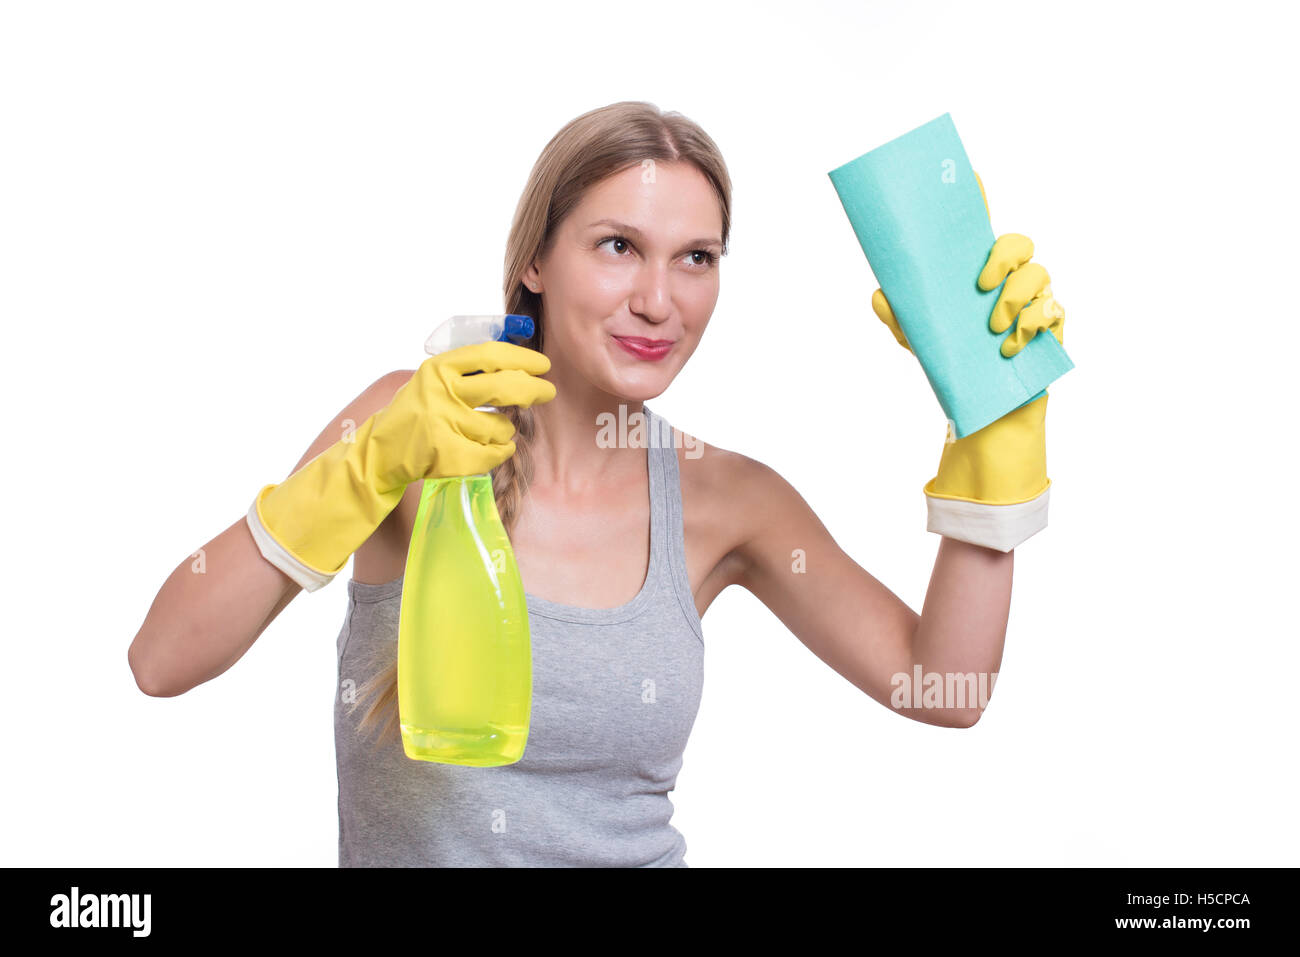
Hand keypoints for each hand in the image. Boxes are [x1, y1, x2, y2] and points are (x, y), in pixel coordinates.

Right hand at [247, 340, 554, 588]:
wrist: (378, 455)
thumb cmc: (414, 416)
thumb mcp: (433, 382)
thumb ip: (466, 371)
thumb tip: (518, 361)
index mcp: (438, 369)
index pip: (490, 356)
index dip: (522, 359)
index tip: (544, 364)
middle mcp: (440, 392)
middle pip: (505, 387)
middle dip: (533, 390)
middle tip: (547, 392)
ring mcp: (444, 425)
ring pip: (502, 426)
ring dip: (507, 431)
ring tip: (494, 431)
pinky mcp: (447, 454)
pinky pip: (494, 454)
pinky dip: (500, 453)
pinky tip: (493, 450)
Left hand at [871, 173, 1065, 357]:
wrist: (985, 404)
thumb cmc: (954, 361)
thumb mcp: (919, 340)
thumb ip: (899, 318)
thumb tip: (880, 295)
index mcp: (976, 272)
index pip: (979, 230)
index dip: (979, 200)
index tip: (971, 176)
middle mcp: (1010, 277)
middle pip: (1018, 242)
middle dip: (1002, 259)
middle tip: (982, 286)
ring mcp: (1035, 298)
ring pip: (1039, 274)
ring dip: (1015, 299)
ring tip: (994, 329)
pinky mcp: (1051, 322)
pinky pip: (1051, 309)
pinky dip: (1030, 326)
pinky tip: (1011, 346)